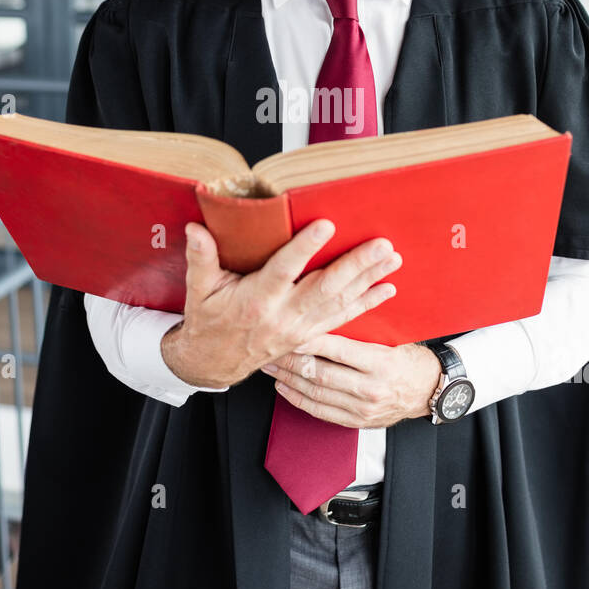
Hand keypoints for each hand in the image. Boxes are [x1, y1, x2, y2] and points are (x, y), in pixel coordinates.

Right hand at [159, 220, 401, 389]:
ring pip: (340, 302)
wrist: (213, 362)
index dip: (305, 248)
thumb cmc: (208, 320)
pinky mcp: (309, 334)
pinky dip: (367, 304)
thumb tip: (196, 228)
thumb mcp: (199, 290)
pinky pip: (343, 319)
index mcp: (257, 299)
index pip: (284, 269)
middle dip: (356, 265)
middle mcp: (284, 314)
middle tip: (381, 245)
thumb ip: (202, 258)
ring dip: (368, 280)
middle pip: (325, 287)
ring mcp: (300, 327)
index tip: (326, 225)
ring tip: (392, 260)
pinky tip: (387, 289)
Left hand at [259, 333, 440, 427]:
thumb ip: (361, 329)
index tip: (290, 329)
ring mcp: (363, 409)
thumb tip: (326, 311)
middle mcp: (371, 389)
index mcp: (382, 363)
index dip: (310, 340)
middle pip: (322, 374)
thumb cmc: (409, 358)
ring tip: (270, 364)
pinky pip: (321, 411)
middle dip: (291, 361)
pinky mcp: (357, 421)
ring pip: (317, 393)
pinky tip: (283, 387)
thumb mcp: (392, 338)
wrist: (429, 390)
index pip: (338, 350)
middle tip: (271, 346)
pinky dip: (298, 399)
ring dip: (289, 379)